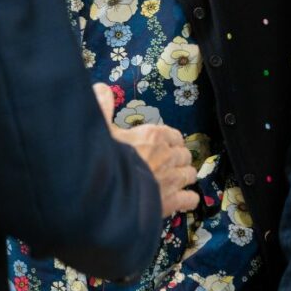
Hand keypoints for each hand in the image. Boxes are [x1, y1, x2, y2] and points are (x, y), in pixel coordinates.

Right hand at [96, 83, 197, 215]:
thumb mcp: (99, 128)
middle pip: (183, 154)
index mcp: (153, 136)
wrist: (107, 194)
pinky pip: (190, 199)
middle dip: (178, 157)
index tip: (165, 143)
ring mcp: (172, 180)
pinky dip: (188, 198)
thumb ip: (102, 107)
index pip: (174, 134)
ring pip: (189, 174)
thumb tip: (102, 89)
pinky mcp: (172, 202)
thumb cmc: (103, 161)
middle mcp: (167, 156)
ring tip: (177, 178)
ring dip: (184, 175)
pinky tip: (184, 199)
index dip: (170, 140)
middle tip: (169, 161)